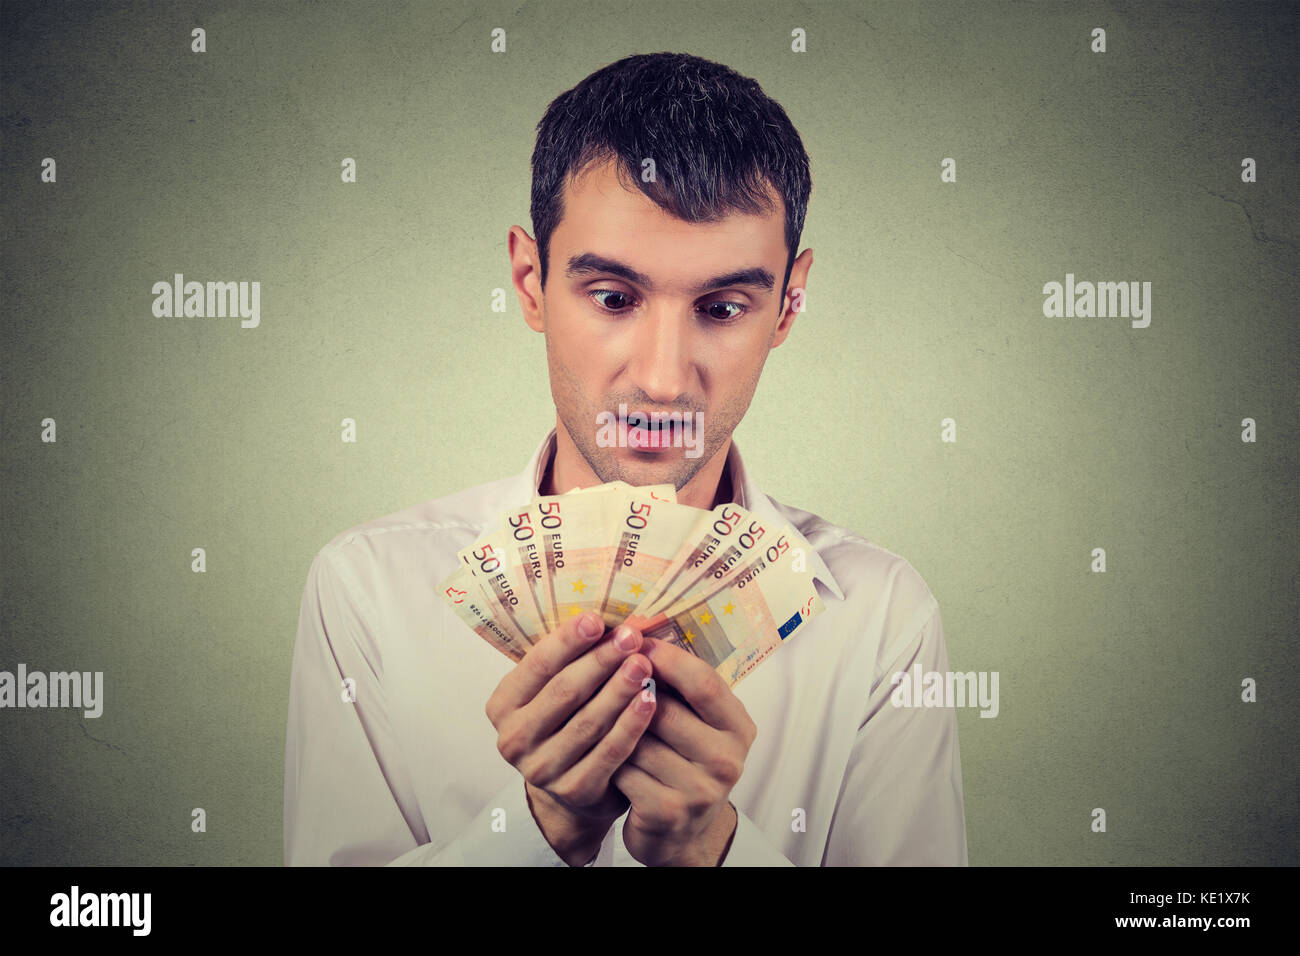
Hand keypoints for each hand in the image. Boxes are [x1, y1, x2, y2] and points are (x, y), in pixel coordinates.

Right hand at [485, 612, 656, 864]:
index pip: (537, 666)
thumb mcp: (552, 690)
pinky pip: (609, 752)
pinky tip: (650, 701)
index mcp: (503, 705)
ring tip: (645, 664)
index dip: (568, 641)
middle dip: (601, 661)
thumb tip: (604, 618)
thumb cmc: (565, 721)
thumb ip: (567, 660)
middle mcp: (514, 739)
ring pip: (588, 721)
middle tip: (631, 638)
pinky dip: (631, 724)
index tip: (598, 619)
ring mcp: (542, 770)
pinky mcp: (574, 791)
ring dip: (620, 689)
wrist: (571, 789)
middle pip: (564, 692)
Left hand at [612, 637, 756, 865]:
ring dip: (613, 727)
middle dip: (628, 692)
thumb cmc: (683, 761)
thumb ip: (682, 686)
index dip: (665, 658)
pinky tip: (601, 754)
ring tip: (598, 716)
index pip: (703, 682)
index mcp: (739, 727)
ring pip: (638, 740)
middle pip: (663, 710)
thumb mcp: (699, 722)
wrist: (680, 832)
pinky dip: (609, 759)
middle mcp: (728, 760)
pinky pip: (624, 770)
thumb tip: (641, 633)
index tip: (634, 641)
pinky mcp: (669, 813)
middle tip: (602, 675)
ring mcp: (701, 790)